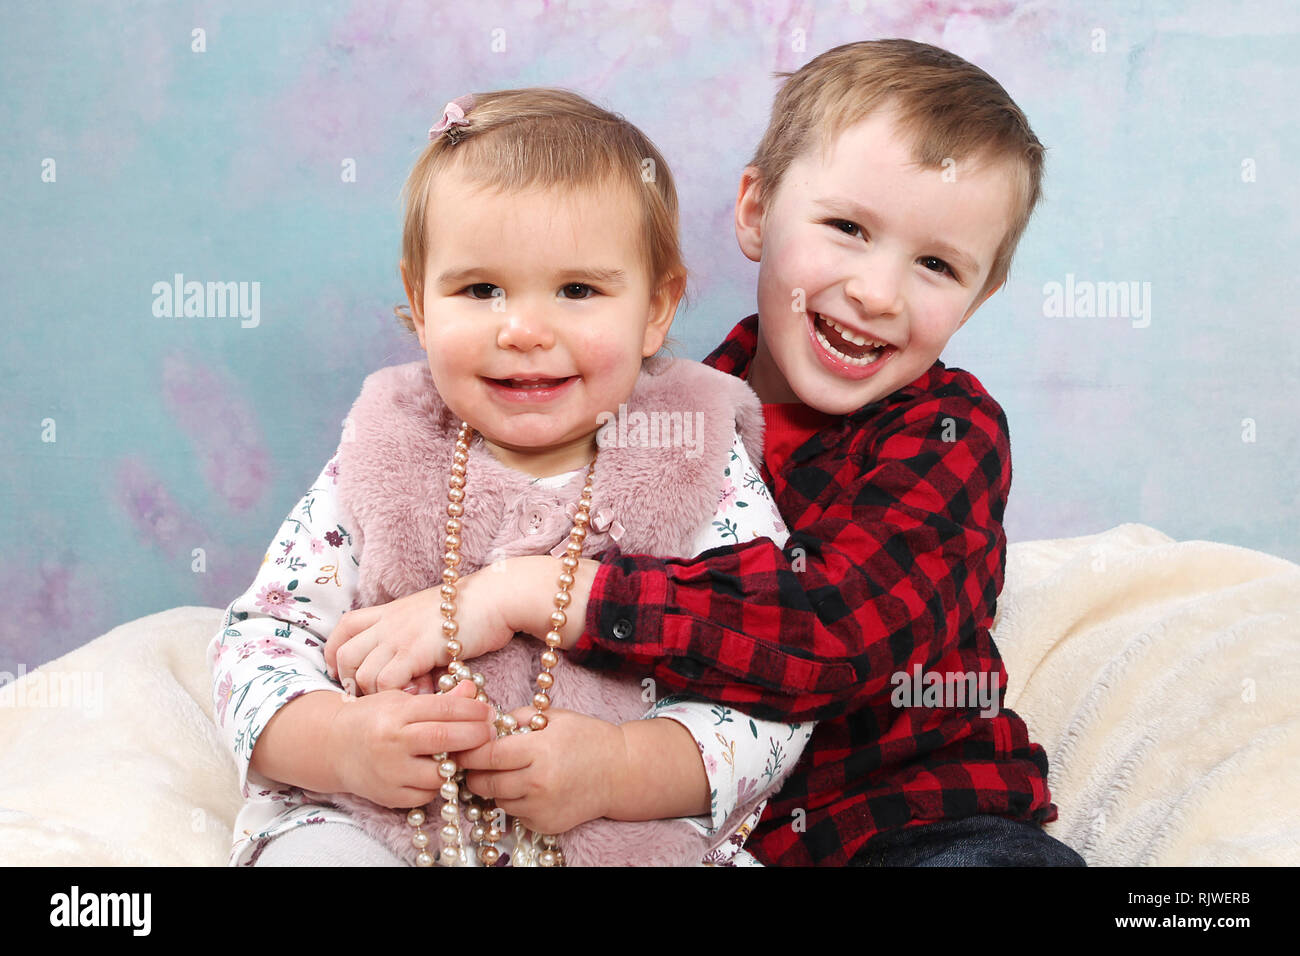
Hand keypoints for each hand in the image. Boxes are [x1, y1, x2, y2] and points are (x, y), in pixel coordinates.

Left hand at [323, 570, 517, 696]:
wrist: (497, 598)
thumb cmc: (476, 610)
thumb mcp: (435, 619)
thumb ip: (419, 639)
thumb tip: (419, 671)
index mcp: (391, 610)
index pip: (344, 627)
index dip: (336, 653)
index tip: (349, 673)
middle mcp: (389, 622)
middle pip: (344, 654)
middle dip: (351, 680)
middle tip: (376, 695)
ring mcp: (399, 635)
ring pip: (361, 673)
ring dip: (377, 693)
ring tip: (403, 697)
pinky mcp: (414, 650)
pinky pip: (386, 682)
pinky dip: (397, 696)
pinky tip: (419, 694)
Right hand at [328, 680, 494, 807]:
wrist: (334, 747)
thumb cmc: (373, 718)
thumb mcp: (401, 700)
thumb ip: (438, 699)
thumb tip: (472, 689)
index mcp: (396, 713)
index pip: (443, 709)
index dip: (472, 710)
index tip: (488, 712)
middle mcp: (391, 743)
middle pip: (445, 739)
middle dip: (476, 736)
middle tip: (490, 732)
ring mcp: (390, 773)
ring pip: (440, 774)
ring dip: (458, 764)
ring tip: (465, 752)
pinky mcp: (390, 796)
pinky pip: (427, 794)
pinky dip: (439, 784)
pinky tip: (440, 770)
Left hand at [456, 708, 627, 834]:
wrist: (620, 772)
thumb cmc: (588, 739)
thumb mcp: (554, 717)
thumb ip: (516, 718)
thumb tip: (483, 724)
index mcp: (540, 751)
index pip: (488, 755)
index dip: (468, 752)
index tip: (459, 748)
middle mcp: (539, 783)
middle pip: (485, 783)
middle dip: (475, 772)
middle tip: (475, 762)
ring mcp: (542, 808)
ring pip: (498, 800)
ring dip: (496, 787)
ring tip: (513, 771)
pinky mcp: (546, 825)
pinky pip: (515, 814)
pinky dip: (516, 802)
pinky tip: (531, 787)